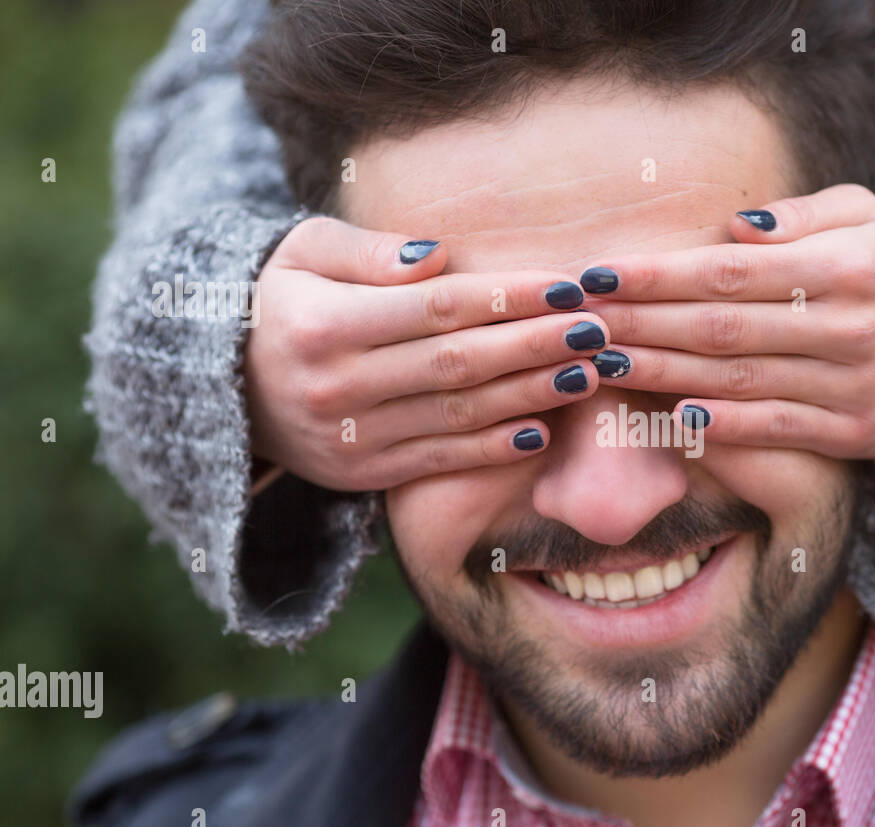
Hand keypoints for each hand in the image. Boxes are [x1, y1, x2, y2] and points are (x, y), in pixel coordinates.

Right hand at [245, 216, 607, 490]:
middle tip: (599, 330)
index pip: (439, 308)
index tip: (570, 286)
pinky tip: (544, 428)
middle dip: (537, 345)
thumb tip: (436, 257)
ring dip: (531, 394)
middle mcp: (338, 385)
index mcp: (325, 324)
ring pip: (458, 414)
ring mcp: (352, 437)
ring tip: (589, 373)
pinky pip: (440, 459)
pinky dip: (494, 447)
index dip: (510, 298)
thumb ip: (367, 251)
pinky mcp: (364, 474)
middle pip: (459, 363)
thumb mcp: (302, 253)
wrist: (222, 385)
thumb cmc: (280, 301)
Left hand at [579, 183, 874, 461]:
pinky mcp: (853, 432)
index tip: (599, 274)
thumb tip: (731, 227)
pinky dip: (720, 423)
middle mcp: (848, 327)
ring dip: (661, 373)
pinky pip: (774, 428)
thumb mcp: (870, 217)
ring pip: (738, 379)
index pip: (730, 272)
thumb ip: (802, 216)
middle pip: (722, 327)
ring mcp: (851, 385)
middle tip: (579, 322)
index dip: (658, 275)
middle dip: (641, 323)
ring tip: (602, 362)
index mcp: (847, 266)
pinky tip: (667, 413)